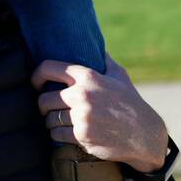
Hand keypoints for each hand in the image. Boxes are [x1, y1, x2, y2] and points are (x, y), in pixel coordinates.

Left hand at [32, 51, 168, 172]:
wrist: (144, 135)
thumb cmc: (131, 103)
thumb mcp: (120, 76)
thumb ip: (104, 60)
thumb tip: (97, 45)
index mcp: (88, 76)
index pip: (48, 68)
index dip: (36, 76)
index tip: (36, 84)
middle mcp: (83, 95)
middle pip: (44, 99)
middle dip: (43, 105)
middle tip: (48, 109)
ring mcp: (82, 116)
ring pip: (49, 119)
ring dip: (51, 122)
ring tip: (59, 122)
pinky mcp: (82, 136)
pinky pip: (56, 135)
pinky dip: (58, 135)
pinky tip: (67, 133)